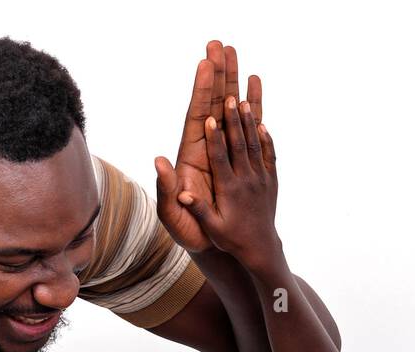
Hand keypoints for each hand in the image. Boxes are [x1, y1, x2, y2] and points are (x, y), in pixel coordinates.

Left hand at [155, 41, 263, 253]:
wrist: (211, 244)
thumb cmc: (188, 231)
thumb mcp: (172, 213)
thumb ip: (165, 188)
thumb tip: (160, 161)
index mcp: (190, 155)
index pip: (197, 115)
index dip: (202, 91)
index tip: (206, 64)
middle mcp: (205, 147)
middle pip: (212, 103)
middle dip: (216, 74)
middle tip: (220, 44)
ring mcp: (222, 149)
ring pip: (229, 109)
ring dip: (232, 81)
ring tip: (235, 53)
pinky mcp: (237, 156)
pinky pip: (246, 126)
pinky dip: (252, 105)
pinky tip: (255, 86)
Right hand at [180, 93, 280, 271]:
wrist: (260, 248)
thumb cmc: (231, 239)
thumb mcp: (212, 228)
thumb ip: (199, 209)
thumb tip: (183, 195)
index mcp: (229, 190)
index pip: (220, 159)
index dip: (214, 138)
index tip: (209, 119)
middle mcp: (246, 180)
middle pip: (239, 145)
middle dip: (233, 120)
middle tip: (228, 97)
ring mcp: (260, 178)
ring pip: (254, 145)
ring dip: (249, 122)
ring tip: (244, 100)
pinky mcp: (270, 180)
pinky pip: (268, 154)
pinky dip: (265, 138)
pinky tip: (262, 122)